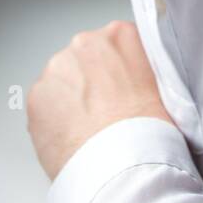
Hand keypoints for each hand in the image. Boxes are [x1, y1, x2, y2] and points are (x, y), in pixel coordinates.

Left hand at [27, 19, 176, 181]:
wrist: (124, 167)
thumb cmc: (150, 133)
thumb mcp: (166, 88)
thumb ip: (144, 70)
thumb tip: (136, 76)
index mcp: (121, 35)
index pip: (116, 43)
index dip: (119, 70)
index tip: (122, 89)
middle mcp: (86, 43)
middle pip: (85, 58)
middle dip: (92, 82)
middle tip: (106, 113)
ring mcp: (57, 67)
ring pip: (62, 81)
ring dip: (72, 100)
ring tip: (89, 130)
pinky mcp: (36, 95)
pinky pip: (45, 105)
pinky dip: (54, 120)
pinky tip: (73, 137)